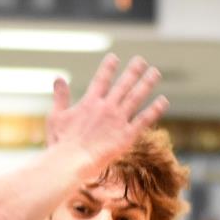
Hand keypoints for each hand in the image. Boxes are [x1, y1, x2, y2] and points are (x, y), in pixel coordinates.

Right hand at [46, 54, 167, 176]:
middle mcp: (106, 107)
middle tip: (141, 61)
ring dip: (146, 83)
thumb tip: (58, 78)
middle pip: (123, 84)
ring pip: (136, 97)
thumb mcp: (56, 117)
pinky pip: (144, 120)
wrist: (70, 162)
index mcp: (89, 102)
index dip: (108, 68)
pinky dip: (154, 110)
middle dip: (133, 71)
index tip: (114, 57)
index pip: (101, 80)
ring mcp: (118, 120)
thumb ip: (60, 97)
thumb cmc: (60, 142)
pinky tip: (163, 101)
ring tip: (155, 73)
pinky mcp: (127, 135)